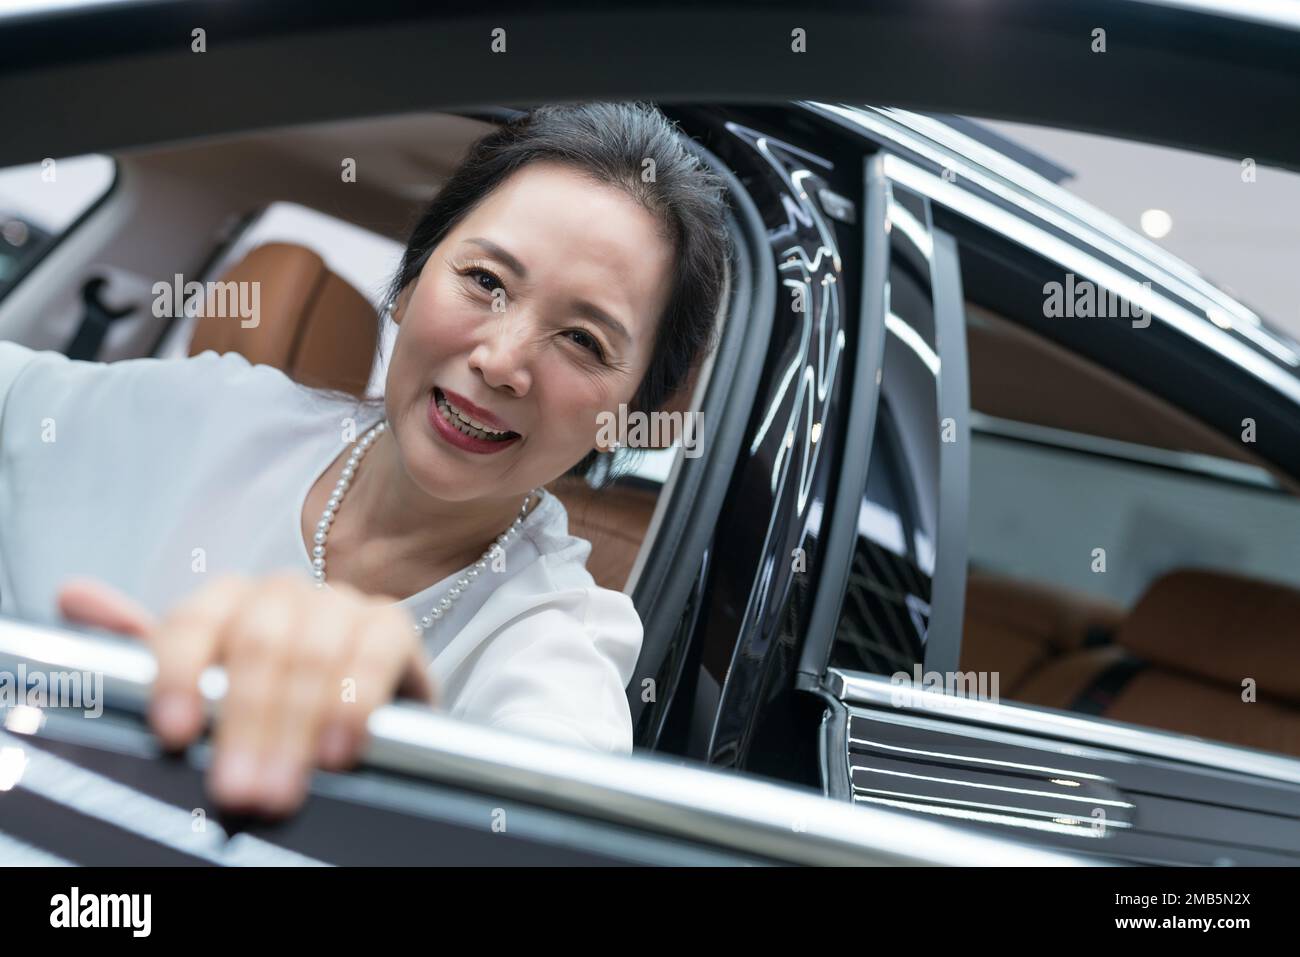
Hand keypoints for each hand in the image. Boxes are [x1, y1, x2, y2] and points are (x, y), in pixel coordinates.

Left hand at [57, 572, 435, 817]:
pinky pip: (375, 651)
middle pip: (258, 643)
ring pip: (313, 650)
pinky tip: (339, 748)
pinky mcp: (391, 624)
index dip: (180, 674)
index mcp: (227, 601)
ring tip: (281, 788)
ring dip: (295, 726)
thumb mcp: (205, 684)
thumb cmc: (271, 698)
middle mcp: (283, 592)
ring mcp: (340, 603)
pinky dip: (355, 701)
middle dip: (246, 723)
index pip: (194, 621)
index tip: (174, 733)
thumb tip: (77, 596)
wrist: (358, 701)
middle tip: (238, 789)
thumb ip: (144, 651)